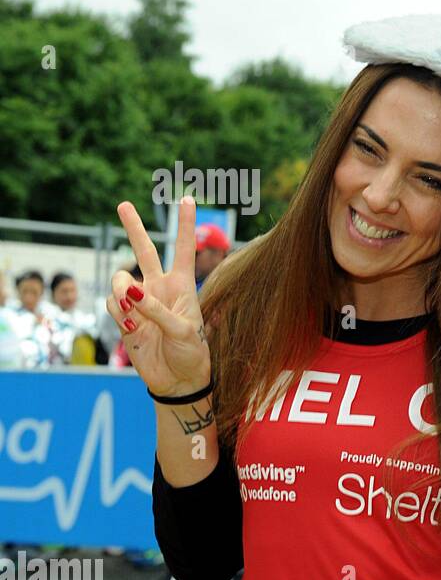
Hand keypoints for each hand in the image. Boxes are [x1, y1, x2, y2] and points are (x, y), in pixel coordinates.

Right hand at [105, 197, 210, 396]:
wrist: (176, 381)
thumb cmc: (191, 354)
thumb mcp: (182, 331)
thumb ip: (156, 310)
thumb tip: (131, 291)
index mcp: (182, 286)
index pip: (183, 249)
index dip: (185, 225)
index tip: (188, 198)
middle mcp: (159, 288)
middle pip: (145, 251)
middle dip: (134, 228)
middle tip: (124, 204)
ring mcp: (140, 302)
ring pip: (120, 280)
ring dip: (121, 291)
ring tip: (132, 312)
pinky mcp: (124, 318)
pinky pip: (111, 303)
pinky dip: (116, 311)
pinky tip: (129, 327)